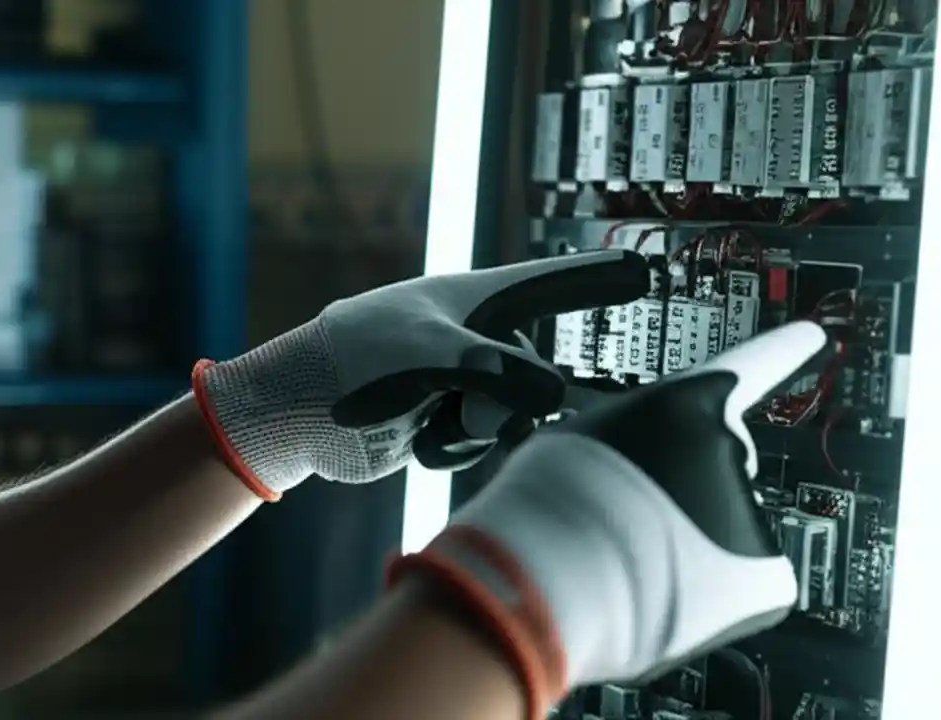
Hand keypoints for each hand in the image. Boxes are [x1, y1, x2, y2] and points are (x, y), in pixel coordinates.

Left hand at [191, 251, 649, 500]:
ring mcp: (461, 384)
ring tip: (419, 413)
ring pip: (507, 419)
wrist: (294, 410)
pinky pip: (476, 445)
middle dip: (501, 399)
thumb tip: (553, 394)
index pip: (552, 285)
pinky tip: (410, 435)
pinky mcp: (444, 421)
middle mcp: (476, 340)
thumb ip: (496, 372)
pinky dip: (446, 448)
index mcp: (476, 301)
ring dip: (466, 429)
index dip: (598, 280)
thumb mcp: (429, 356)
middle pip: (534, 375)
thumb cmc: (355, 359)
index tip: (646, 273)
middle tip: (450, 395)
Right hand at [387, 321, 830, 718]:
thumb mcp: (581, 437)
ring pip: (723, 535)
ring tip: (633, 563)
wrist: (546, 577)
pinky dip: (713, 599)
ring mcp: (752, 511)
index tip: (813, 335)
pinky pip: (746, 588)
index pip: (749, 367)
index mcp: (685, 404)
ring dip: (689, 548)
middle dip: (685, 496)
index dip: (782, 351)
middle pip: (716, 472)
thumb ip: (632, 442)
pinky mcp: (766, 578)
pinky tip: (670, 596)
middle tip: (633, 521)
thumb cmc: (547, 509)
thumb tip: (638, 474)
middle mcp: (730, 446)